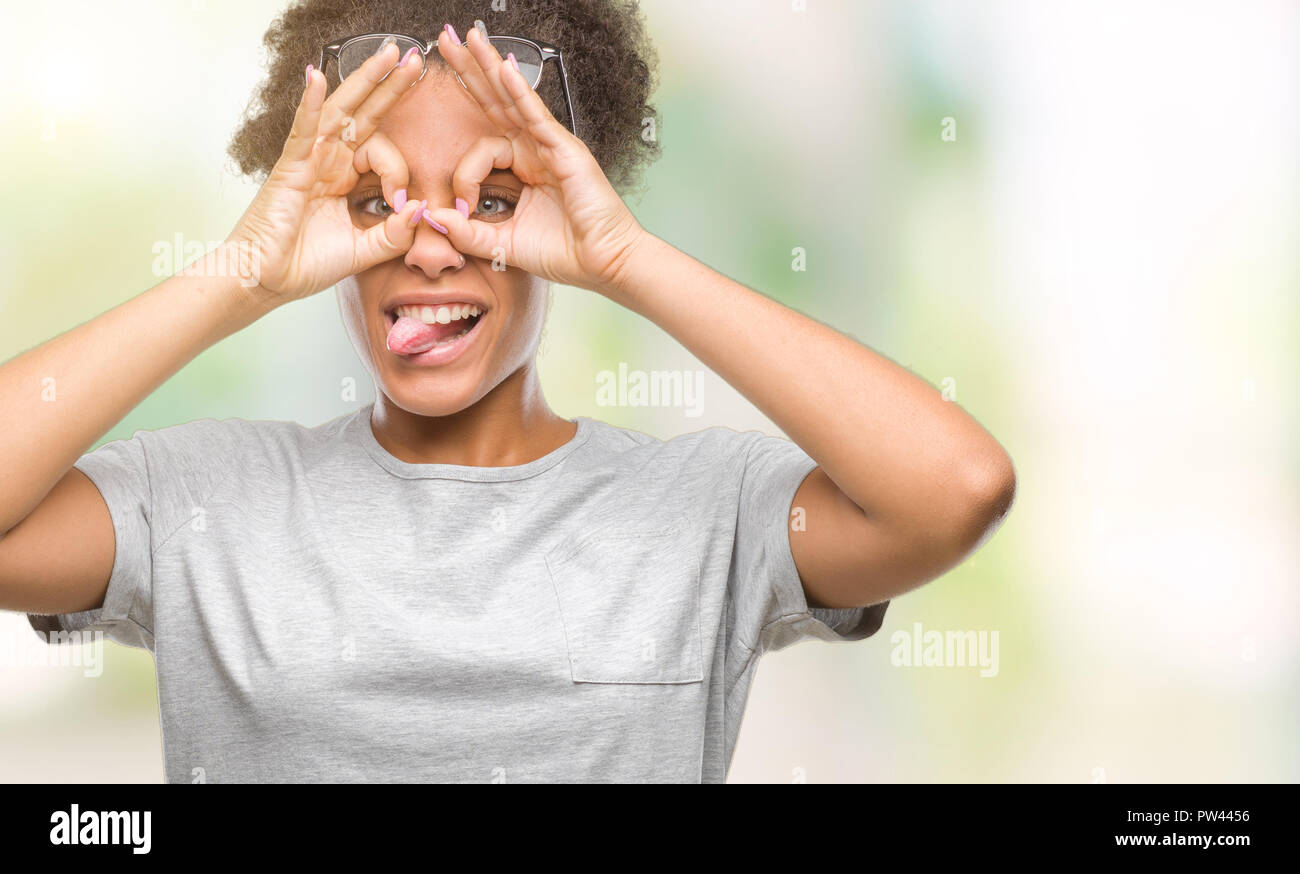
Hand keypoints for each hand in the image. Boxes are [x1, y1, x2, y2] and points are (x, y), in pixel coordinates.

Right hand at [226, 41, 428, 307]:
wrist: (266, 280)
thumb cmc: (304, 264)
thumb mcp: (363, 251)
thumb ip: (394, 234)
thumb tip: (421, 210)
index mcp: (344, 178)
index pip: (382, 153)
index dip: (398, 172)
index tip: (401, 203)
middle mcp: (328, 162)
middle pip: (365, 115)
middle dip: (391, 87)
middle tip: (415, 59)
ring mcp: (309, 160)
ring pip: (340, 112)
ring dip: (364, 81)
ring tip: (387, 54)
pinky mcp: (290, 168)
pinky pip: (302, 130)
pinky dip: (310, 104)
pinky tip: (318, 78)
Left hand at [425, 26, 649, 295]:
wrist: (603, 263)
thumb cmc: (565, 253)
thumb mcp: (504, 244)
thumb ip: (468, 233)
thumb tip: (433, 217)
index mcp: (523, 169)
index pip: (481, 149)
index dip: (463, 174)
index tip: (463, 207)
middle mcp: (535, 151)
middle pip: (495, 103)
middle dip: (469, 72)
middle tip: (445, 40)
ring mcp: (550, 146)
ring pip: (513, 99)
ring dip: (489, 67)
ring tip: (469, 38)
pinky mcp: (564, 150)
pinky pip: (536, 115)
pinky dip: (520, 91)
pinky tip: (504, 68)